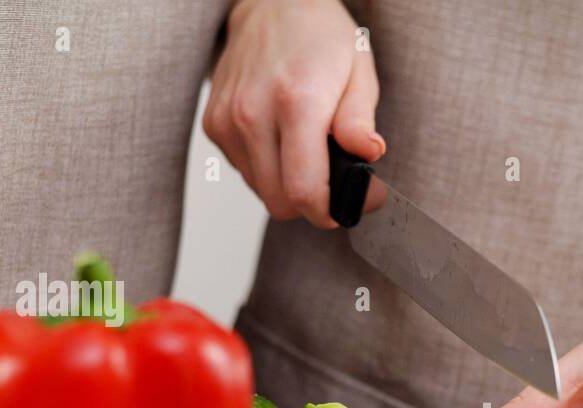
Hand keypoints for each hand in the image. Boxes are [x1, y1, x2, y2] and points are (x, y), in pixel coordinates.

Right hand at [204, 0, 382, 224]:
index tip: (359, 201)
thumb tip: (368, 155)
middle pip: (282, 203)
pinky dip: (270, 170)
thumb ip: (360, 119)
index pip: (305, 192)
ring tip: (312, 153)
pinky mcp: (213, 125)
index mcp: (295, 101)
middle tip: (340, 183)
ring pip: (263, 192)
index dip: (335, 211)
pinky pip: (246, 173)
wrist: (270, 3)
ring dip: (291, 186)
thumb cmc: (321, 37)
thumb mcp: (358, 71)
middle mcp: (253, 113)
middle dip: (315, 203)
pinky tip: (284, 141)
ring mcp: (227, 120)